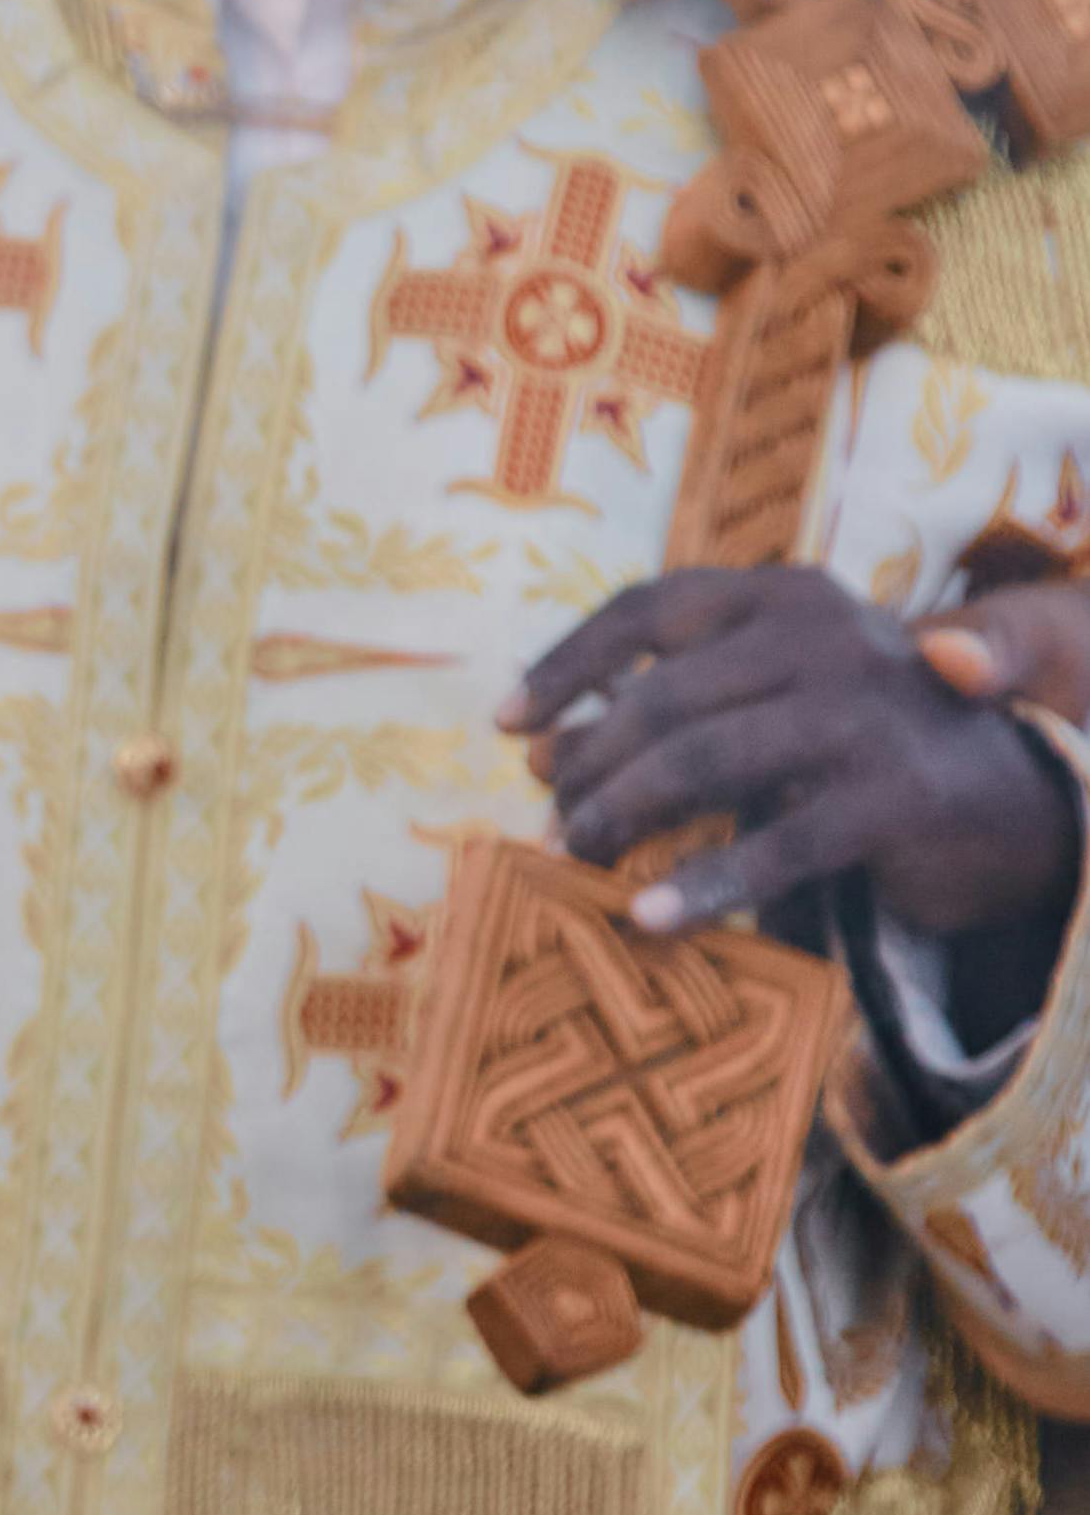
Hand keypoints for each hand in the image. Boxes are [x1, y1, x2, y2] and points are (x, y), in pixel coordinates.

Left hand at [510, 555, 1088, 1009]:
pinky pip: (774, 845)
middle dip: (591, 763)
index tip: (505, 725)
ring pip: (703, 760)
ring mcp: (864, 711)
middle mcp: (826, 633)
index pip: (650, 608)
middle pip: (664, 695)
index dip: (568, 664)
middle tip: (549, 823)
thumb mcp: (768, 704)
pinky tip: (647, 919)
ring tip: (572, 862)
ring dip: (622, 816)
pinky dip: (702, 885)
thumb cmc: (861, 747)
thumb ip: (670, 711)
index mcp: (786, 595)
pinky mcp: (893, 797)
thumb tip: (542, 750)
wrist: (1009, 801)